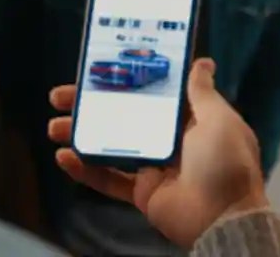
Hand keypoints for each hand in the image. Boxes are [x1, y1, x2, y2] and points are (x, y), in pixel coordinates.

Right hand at [47, 58, 266, 247]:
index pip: (150, 94)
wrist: (224, 218)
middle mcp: (171, 140)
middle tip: (60, 97)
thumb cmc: (226, 163)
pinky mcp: (143, 193)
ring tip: (53, 126)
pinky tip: (64, 157)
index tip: (100, 69)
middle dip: (91, 106)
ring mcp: (155, 167)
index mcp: (189, 119)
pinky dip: (86, 170)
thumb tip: (202, 63)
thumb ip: (202, 93)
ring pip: (111, 146)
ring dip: (81, 135)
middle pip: (124, 117)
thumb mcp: (218, 119)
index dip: (125, 81)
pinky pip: (110, 179)